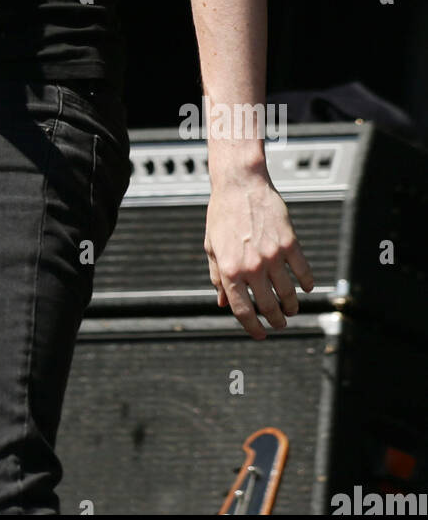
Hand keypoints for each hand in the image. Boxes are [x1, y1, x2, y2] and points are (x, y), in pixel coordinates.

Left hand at [204, 167, 314, 339]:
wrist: (240, 184)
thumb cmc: (222, 214)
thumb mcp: (212, 247)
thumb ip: (217, 277)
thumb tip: (222, 303)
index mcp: (229, 270)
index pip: (242, 310)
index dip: (252, 328)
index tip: (260, 335)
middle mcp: (250, 267)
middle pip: (268, 306)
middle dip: (276, 321)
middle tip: (280, 324)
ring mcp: (272, 256)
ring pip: (288, 294)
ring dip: (292, 306)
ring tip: (292, 310)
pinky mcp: (289, 243)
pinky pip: (303, 272)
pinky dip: (307, 284)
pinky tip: (306, 289)